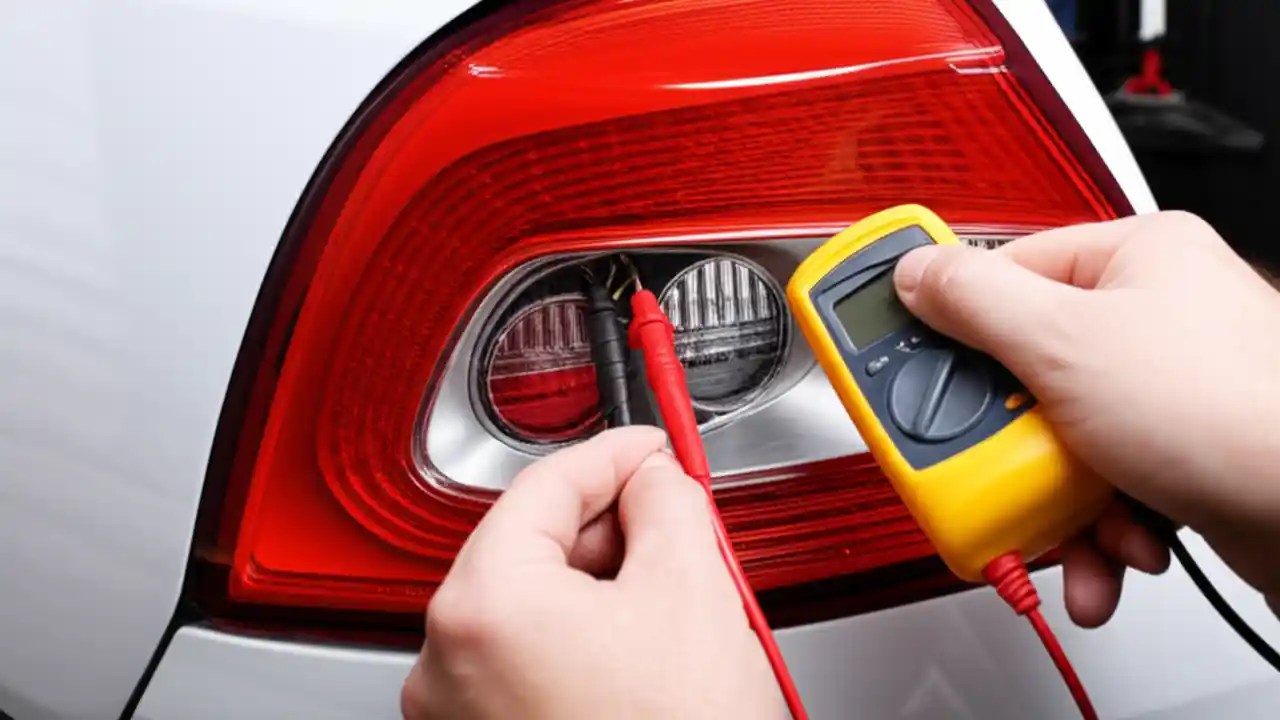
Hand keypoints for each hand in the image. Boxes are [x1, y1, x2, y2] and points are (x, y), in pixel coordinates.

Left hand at [401, 426, 783, 719]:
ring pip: (531, 604)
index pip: (543, 485)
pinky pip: (527, 658)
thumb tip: (654, 478)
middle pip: (530, 546)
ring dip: (600, 583)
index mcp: (482, 606)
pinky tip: (640, 646)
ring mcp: (459, 711)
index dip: (612, 453)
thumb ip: (667, 502)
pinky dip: (580, 636)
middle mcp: (447, 660)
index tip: (649, 446)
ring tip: (670, 595)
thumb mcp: (694, 589)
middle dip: (608, 524)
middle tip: (670, 515)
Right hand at [893, 211, 1279, 625]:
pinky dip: (1097, 528)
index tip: (907, 351)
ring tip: (1064, 528)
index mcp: (1135, 260)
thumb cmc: (1228, 412)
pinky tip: (1107, 551)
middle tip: (996, 460)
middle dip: (1013, 442)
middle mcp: (1156, 317)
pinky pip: (1107, 483)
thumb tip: (918, 272)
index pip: (1009, 274)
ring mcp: (1170, 390)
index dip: (954, 324)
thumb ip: (976, 301)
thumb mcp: (1063, 343)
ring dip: (1054, 501)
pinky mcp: (1182, 454)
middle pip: (1029, 373)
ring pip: (1065, 440)